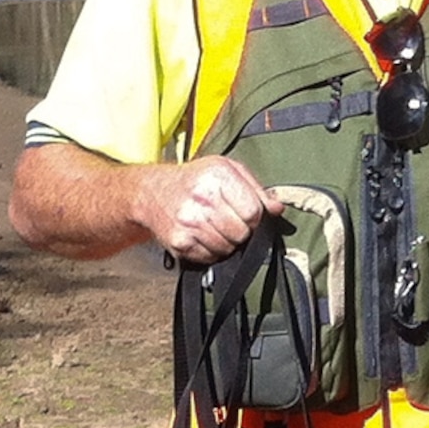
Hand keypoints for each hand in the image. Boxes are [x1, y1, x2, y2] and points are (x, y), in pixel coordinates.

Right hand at [136, 155, 280, 262]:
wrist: (151, 191)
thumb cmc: (194, 180)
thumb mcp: (226, 170)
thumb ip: (255, 189)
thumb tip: (277, 208)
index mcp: (218, 176)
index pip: (253, 211)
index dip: (256, 218)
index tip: (248, 216)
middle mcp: (202, 198)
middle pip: (242, 232)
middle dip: (241, 231)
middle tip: (229, 221)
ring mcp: (189, 222)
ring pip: (228, 248)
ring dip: (227, 242)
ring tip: (215, 227)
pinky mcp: (180, 242)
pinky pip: (210, 257)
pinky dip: (211, 251)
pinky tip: (203, 236)